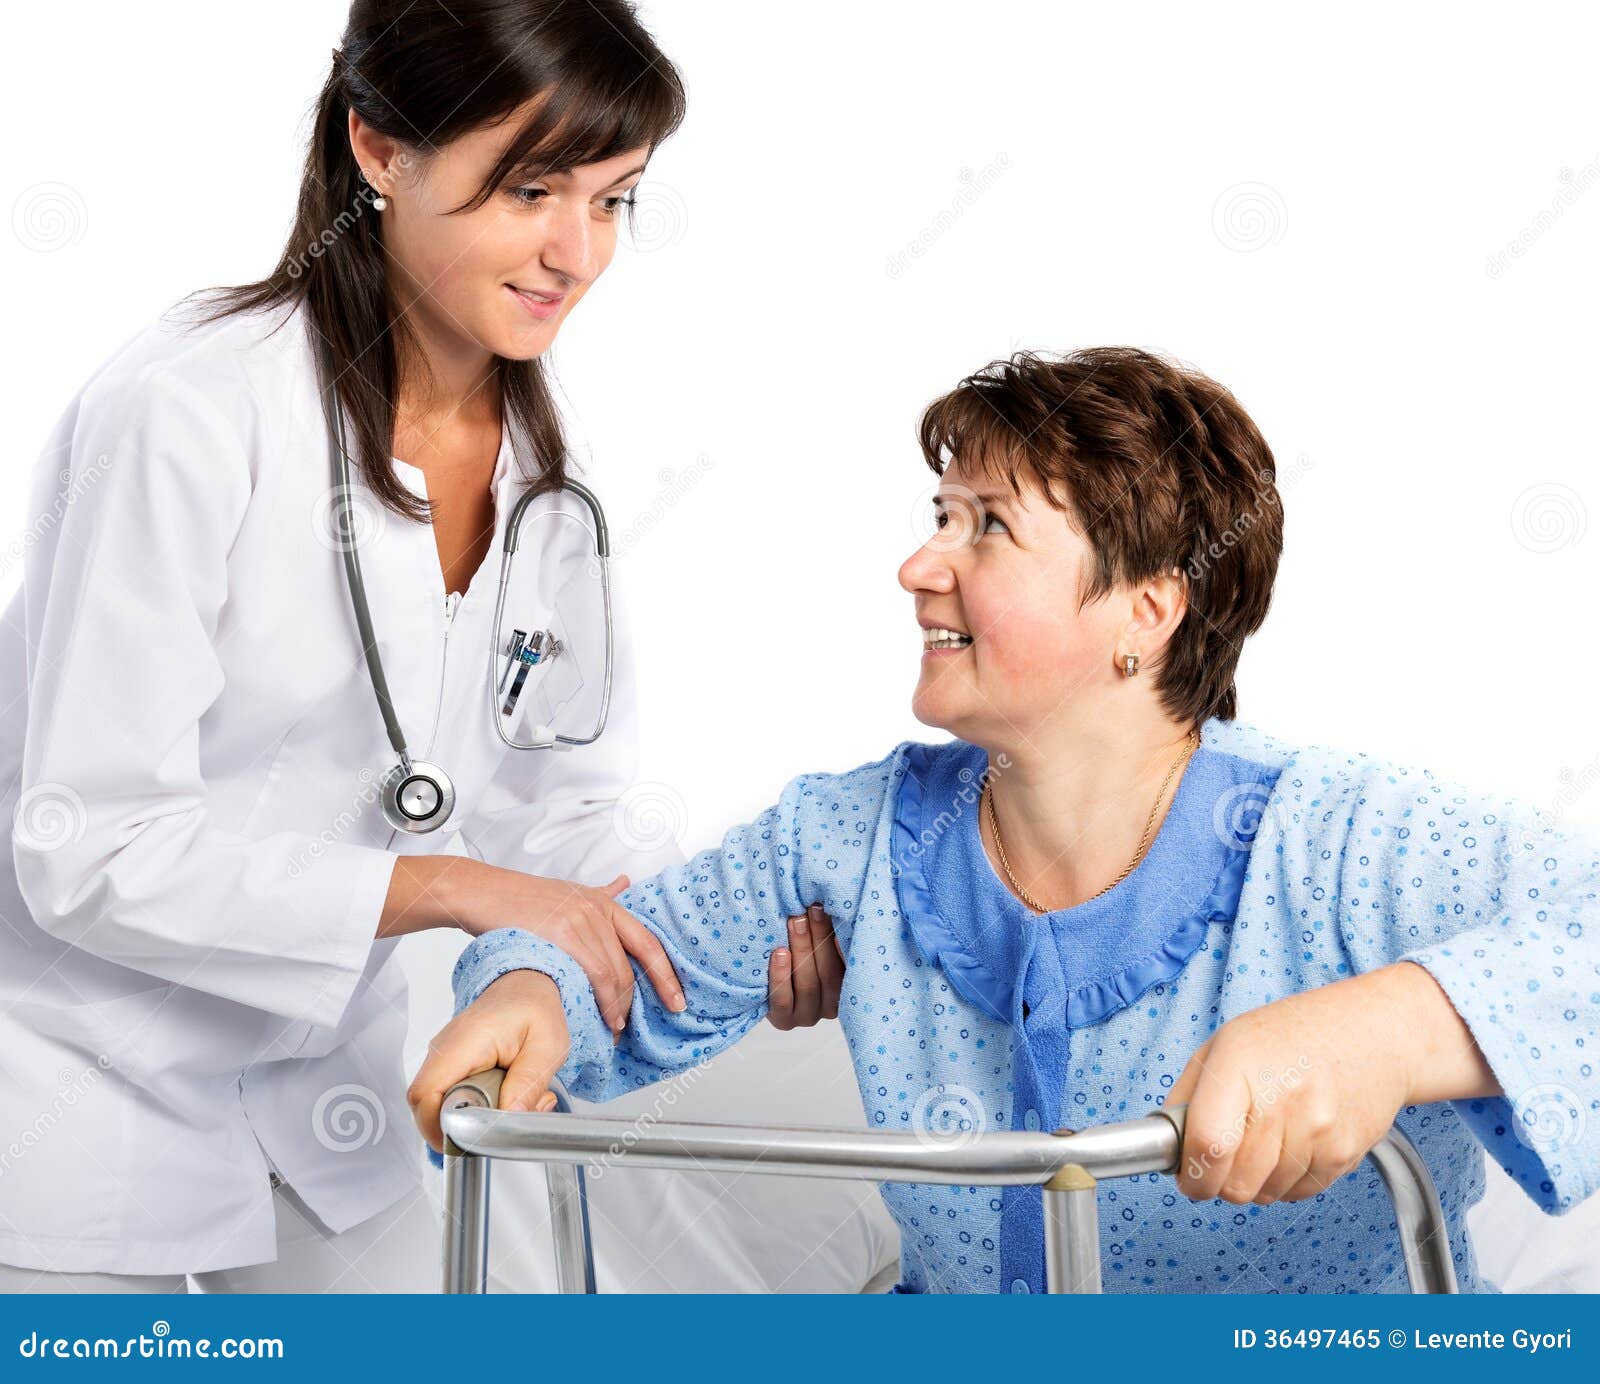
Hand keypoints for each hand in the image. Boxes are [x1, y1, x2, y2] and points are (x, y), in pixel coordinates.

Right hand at [407, 969, 570, 1153]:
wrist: (526, 986)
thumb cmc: (535, 1008)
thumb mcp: (547, 1046)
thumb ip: (528, 1084)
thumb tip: (510, 1120)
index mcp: (463, 1042)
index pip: (425, 1094)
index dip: (437, 1127)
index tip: (469, 1142)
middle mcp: (444, 1050)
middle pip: (428, 1106)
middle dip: (464, 1127)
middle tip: (506, 1122)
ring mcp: (443, 1058)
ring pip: (440, 1105)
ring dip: (476, 1116)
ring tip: (515, 1102)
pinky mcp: (450, 1065)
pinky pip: (451, 1096)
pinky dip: (478, 1106)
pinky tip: (508, 1094)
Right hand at [459, 867, 682, 1033]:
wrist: (483, 893)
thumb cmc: (523, 900)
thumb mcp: (570, 892)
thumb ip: (601, 893)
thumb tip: (625, 883)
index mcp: (604, 902)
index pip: (648, 942)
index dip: (666, 974)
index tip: (679, 999)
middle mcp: (598, 910)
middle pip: (634, 963)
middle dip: (644, 998)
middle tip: (641, 1024)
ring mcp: (581, 921)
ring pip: (615, 974)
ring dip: (621, 1007)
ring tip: (618, 1029)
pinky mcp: (563, 934)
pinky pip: (595, 975)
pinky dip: (604, 1002)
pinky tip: (604, 1019)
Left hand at [767, 904, 844, 1028]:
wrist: (764, 974)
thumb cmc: (801, 948)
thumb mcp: (822, 940)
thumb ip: (833, 929)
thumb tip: (840, 899)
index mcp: (850, 987)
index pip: (853, 966)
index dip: (843, 940)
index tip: (837, 911)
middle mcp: (833, 1005)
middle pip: (829, 974)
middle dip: (819, 939)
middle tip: (810, 910)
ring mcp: (808, 1016)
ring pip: (808, 986)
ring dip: (801, 951)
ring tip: (793, 923)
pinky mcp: (784, 1021)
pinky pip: (783, 1002)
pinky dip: (780, 976)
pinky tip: (778, 953)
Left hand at [1161, 962, 1495, 1204]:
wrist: (1374, 1036)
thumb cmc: (1295, 1035)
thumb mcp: (1226, 1043)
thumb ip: (1188, 1093)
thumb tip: (1166, 1144)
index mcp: (1240, 1066)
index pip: (1207, 1144)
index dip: (1192, 1174)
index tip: (1187, 1178)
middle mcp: (1281, 1101)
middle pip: (1235, 1182)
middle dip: (1219, 1180)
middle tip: (1224, 1157)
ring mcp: (1317, 1131)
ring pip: (1265, 1194)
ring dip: (1255, 1181)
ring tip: (1265, 1140)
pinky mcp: (1344, 1154)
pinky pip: (1298, 1194)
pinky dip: (1286, 1181)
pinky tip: (1292, 1145)